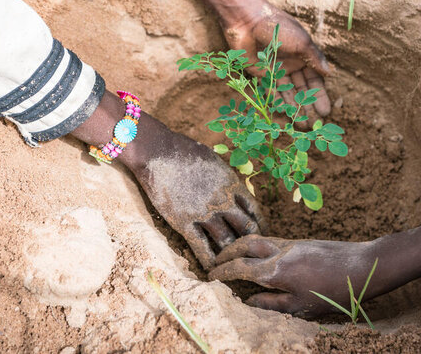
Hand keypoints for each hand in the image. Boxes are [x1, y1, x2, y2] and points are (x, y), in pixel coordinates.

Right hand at [71, 91, 262, 269]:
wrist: (158, 152)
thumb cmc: (184, 150)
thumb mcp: (214, 160)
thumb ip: (224, 176)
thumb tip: (231, 185)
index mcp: (231, 184)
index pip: (253, 210)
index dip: (260, 224)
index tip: (262, 234)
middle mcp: (222, 201)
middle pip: (245, 228)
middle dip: (251, 242)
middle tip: (254, 255)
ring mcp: (204, 213)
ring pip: (226, 241)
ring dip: (231, 255)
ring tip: (235, 267)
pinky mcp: (185, 222)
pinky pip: (201, 246)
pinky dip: (209, 261)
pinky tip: (212, 271)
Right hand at [209, 235, 375, 316]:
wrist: (364, 266)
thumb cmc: (335, 291)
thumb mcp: (302, 306)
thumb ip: (272, 304)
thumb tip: (249, 302)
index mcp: (276, 270)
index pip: (239, 268)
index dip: (221, 273)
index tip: (209, 278)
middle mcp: (279, 252)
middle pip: (244, 246)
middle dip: (226, 253)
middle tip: (214, 263)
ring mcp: (290, 244)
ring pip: (257, 240)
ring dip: (240, 246)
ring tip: (232, 256)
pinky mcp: (300, 243)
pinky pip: (270, 240)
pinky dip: (257, 246)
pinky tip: (260, 256)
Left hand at [222, 5, 331, 121]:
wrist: (248, 21)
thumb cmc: (279, 27)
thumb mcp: (302, 41)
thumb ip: (314, 58)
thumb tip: (328, 73)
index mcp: (303, 55)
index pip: (314, 79)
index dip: (319, 95)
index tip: (325, 111)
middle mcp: (290, 64)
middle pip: (302, 89)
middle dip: (308, 106)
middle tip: (314, 124)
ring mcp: (275, 70)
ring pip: (287, 93)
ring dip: (294, 108)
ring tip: (301, 125)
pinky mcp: (260, 73)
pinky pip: (270, 91)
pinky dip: (278, 102)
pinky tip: (285, 115)